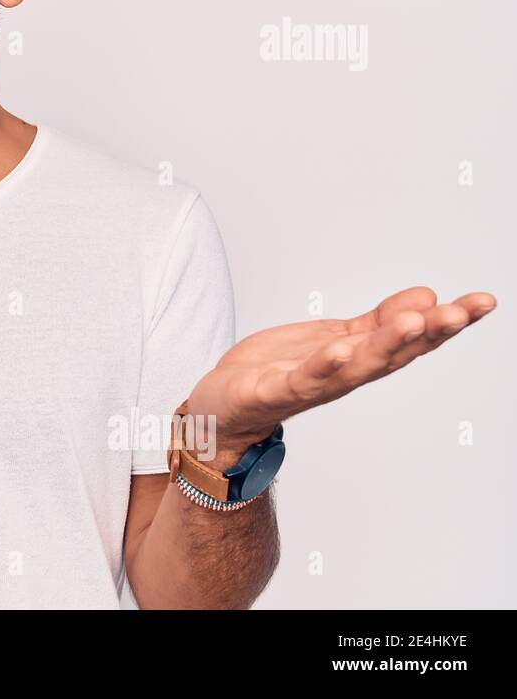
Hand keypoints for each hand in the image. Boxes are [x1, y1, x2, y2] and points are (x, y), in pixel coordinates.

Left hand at [185, 286, 495, 467]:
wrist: (223, 409)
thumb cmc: (278, 372)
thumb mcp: (335, 338)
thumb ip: (378, 323)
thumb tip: (428, 297)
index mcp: (359, 358)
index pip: (411, 340)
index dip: (448, 322)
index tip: (482, 302)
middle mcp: (342, 375)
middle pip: (393, 354)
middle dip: (429, 333)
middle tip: (460, 311)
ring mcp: (309, 385)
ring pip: (355, 366)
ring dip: (385, 346)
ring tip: (414, 321)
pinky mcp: (272, 391)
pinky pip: (300, 380)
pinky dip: (320, 367)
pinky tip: (338, 350)